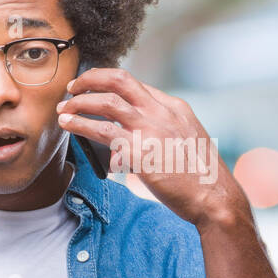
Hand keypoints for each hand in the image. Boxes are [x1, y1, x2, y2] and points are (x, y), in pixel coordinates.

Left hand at [56, 68, 248, 227]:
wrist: (214, 198)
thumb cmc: (198, 178)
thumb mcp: (183, 142)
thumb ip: (159, 133)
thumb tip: (127, 141)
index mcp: (175, 108)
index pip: (136, 85)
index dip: (108, 82)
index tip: (91, 87)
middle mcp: (163, 112)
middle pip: (120, 81)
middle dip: (91, 79)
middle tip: (72, 87)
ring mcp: (151, 129)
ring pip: (107, 102)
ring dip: (79, 103)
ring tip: (63, 110)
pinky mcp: (140, 151)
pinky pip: (102, 131)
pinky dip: (80, 124)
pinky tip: (68, 126)